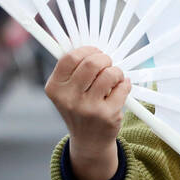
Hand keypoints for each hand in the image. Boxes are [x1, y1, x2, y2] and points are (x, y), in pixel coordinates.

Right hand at [44, 47, 129, 179]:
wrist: (88, 141)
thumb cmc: (80, 107)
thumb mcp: (66, 90)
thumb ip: (72, 68)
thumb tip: (80, 38)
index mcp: (55, 88)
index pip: (70, 57)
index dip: (87, 50)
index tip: (95, 52)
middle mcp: (68, 98)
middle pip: (92, 63)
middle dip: (104, 58)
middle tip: (108, 63)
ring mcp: (87, 108)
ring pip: (109, 73)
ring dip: (116, 71)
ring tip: (114, 78)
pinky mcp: (106, 114)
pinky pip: (122, 87)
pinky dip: (125, 83)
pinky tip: (120, 88)